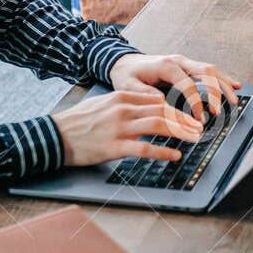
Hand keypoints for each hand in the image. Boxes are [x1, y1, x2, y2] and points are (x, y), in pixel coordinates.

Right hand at [51, 90, 203, 167]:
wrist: (54, 135)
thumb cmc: (78, 122)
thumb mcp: (102, 103)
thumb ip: (125, 103)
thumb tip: (148, 105)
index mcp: (121, 96)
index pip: (156, 99)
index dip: (176, 108)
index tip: (188, 115)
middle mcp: (122, 109)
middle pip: (162, 110)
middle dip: (184, 119)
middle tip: (198, 127)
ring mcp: (119, 127)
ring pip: (158, 125)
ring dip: (180, 132)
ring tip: (194, 138)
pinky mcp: (114, 147)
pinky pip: (145, 148)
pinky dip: (163, 151)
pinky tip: (174, 156)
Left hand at [108, 52, 239, 122]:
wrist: (123, 61)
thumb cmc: (126, 74)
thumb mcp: (127, 85)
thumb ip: (143, 94)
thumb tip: (162, 101)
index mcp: (166, 66)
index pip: (188, 84)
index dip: (196, 102)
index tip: (200, 118)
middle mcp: (178, 61)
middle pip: (205, 72)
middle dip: (217, 91)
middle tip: (221, 109)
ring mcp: (184, 62)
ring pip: (210, 70)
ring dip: (224, 84)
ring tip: (234, 100)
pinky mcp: (187, 66)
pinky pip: (208, 71)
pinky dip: (222, 78)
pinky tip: (235, 85)